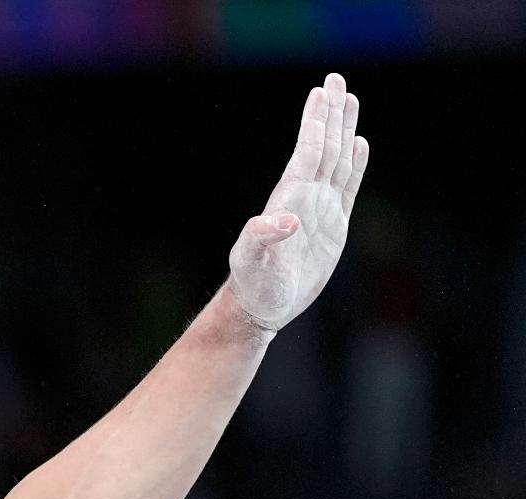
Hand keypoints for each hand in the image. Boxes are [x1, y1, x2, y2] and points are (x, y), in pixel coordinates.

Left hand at [226, 72, 370, 333]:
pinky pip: (348, 186)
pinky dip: (355, 164)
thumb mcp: (253, 261)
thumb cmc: (254, 284)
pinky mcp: (333, 224)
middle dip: (331, 113)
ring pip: (337, 160)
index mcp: (289, 198)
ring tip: (350, 100)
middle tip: (337, 79)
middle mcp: (305, 197)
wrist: (263, 306)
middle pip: (324, 146)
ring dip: (344, 130)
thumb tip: (286, 220)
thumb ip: (262, 238)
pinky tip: (359, 144)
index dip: (315, 122)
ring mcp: (321, 208)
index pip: (308, 151)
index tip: (321, 91)